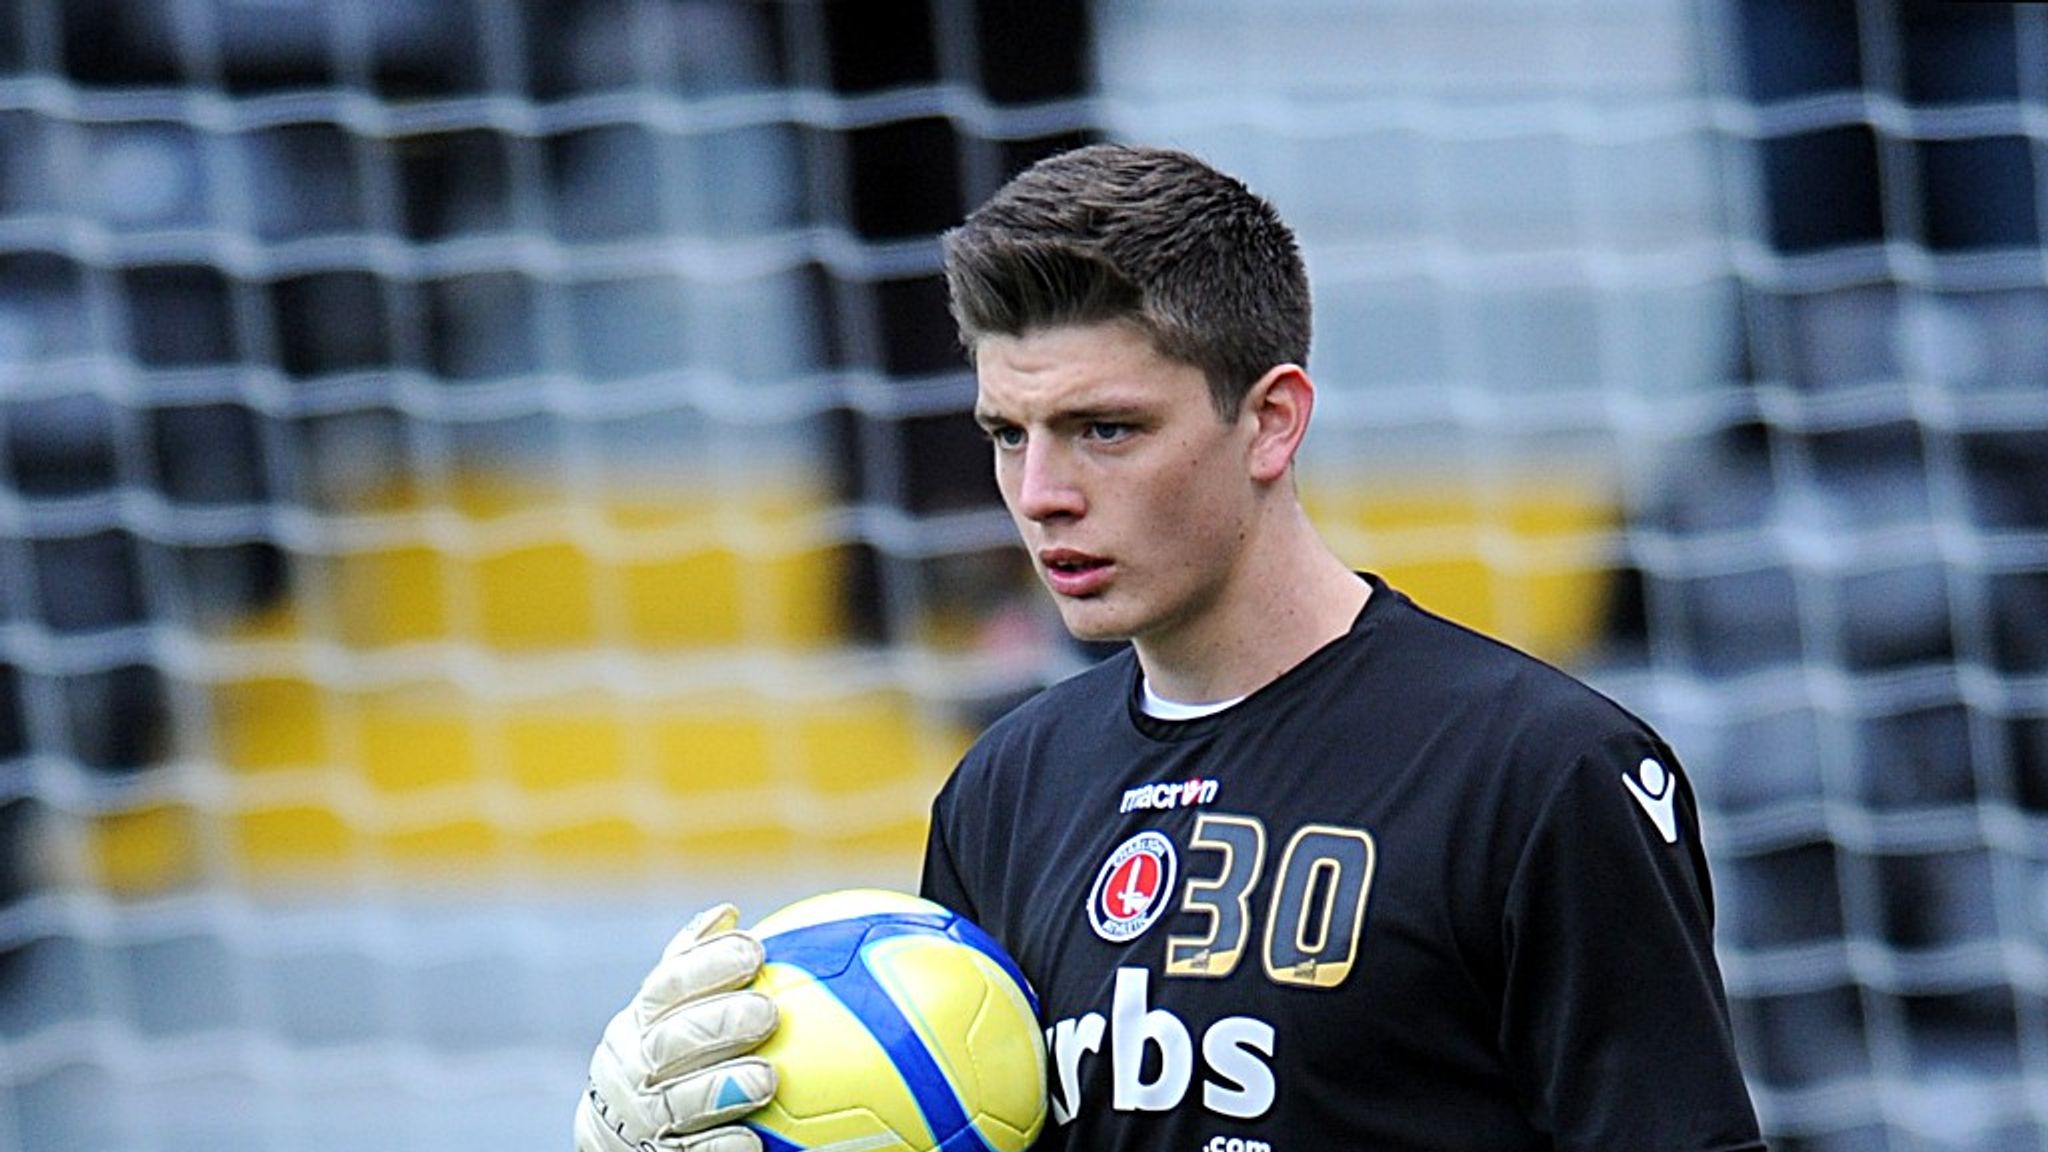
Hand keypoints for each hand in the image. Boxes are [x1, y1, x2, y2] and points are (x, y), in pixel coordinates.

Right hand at [575, 903, 778, 1151]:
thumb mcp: (669, 1011)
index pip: (668, 984)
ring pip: (677, 1101)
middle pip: (671, 1041)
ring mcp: (641, 1115)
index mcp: (641, 1020)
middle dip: (720, 1023)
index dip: (709, 964)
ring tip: (768, 1077)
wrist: (617, 1136)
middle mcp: (634, 1065)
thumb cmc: (667, 1058)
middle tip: (769, 1012)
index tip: (755, 949)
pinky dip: (718, 1145)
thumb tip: (726, 911)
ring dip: (723, 1086)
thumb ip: (694, 964)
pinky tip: (753, 1139)